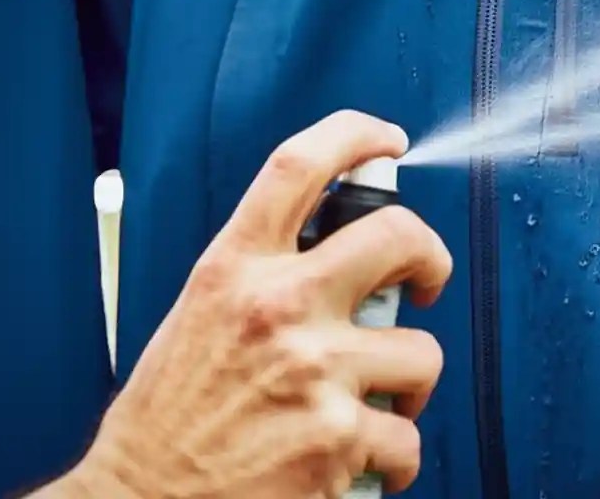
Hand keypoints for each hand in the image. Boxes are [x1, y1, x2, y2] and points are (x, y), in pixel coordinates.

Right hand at [41, 111, 450, 497]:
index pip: (298, 167)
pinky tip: (359, 464)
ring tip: (376, 405)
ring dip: (409, 384)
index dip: (354, 135)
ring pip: (421, 353)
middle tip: (427, 280)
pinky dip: (394, 459)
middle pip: (397, 235)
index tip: (386, 139)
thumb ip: (261, 279)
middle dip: (430, 256)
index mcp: (233, 269)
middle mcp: (277, 306)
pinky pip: (408, 439)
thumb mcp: (198, 317)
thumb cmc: (168, 419)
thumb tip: (329, 258)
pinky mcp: (339, 437)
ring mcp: (315, 370)